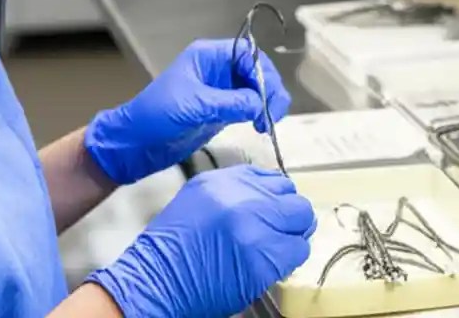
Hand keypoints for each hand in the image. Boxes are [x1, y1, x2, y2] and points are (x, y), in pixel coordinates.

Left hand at [85, 38, 289, 184]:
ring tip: (266, 123)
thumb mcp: (195, 105)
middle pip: (256, 70)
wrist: (136, 143)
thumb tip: (260, 104)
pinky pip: (249, 106)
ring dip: (267, 103)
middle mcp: (217, 69)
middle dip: (269, 89)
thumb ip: (231, 102)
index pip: (247, 53)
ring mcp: (220, 90)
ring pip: (255, 89)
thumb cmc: (157, 116)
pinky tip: (260, 125)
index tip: (266, 96)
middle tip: (273, 114)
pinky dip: (259, 113)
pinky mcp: (221, 110)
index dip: (261, 72)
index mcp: (207, 56)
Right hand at [88, 165, 314, 317]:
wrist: (156, 280)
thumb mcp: (197, 200)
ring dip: (291, 237)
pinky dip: (288, 259)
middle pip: (293, 199)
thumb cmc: (171, 248)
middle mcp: (242, 197)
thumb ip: (232, 192)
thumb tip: (267, 197)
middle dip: (289, 217)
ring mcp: (255, 226)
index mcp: (223, 181)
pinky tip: (269, 265)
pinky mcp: (264, 257)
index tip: (271, 212)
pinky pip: (298, 251)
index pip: (274, 179)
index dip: (276, 199)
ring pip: (302, 222)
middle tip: (278, 233)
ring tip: (272, 250)